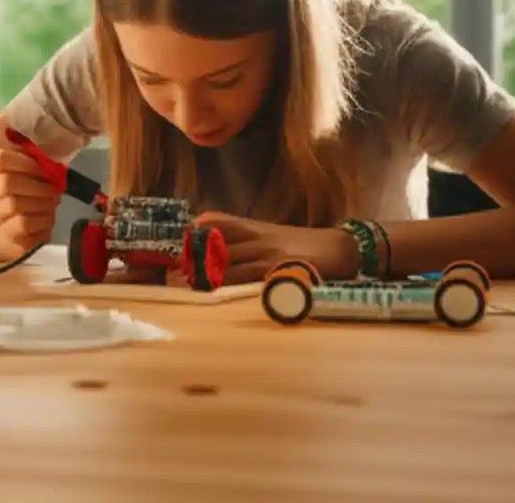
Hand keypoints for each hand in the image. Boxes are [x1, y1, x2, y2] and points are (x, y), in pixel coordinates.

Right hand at [0, 148, 61, 250]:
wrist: (21, 217)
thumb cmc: (30, 185)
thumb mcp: (31, 167)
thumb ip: (38, 160)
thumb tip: (50, 163)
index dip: (23, 162)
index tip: (40, 168)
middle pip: (6, 183)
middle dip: (36, 185)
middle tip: (53, 189)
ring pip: (14, 205)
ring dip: (40, 203)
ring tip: (53, 202)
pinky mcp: (9, 234)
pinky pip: (23, 227)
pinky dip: (41, 221)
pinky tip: (48, 217)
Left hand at [194, 211, 359, 284]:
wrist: (340, 248)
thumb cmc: (303, 243)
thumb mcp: (271, 233)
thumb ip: (243, 232)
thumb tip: (208, 228)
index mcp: (255, 228)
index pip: (220, 223)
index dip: (199, 229)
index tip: (181, 237)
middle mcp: (258, 239)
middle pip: (219, 245)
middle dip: (195, 259)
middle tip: (174, 273)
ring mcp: (268, 255)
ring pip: (230, 264)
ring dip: (207, 275)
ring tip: (187, 285)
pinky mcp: (279, 272)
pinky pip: (252, 279)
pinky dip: (234, 286)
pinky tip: (218, 292)